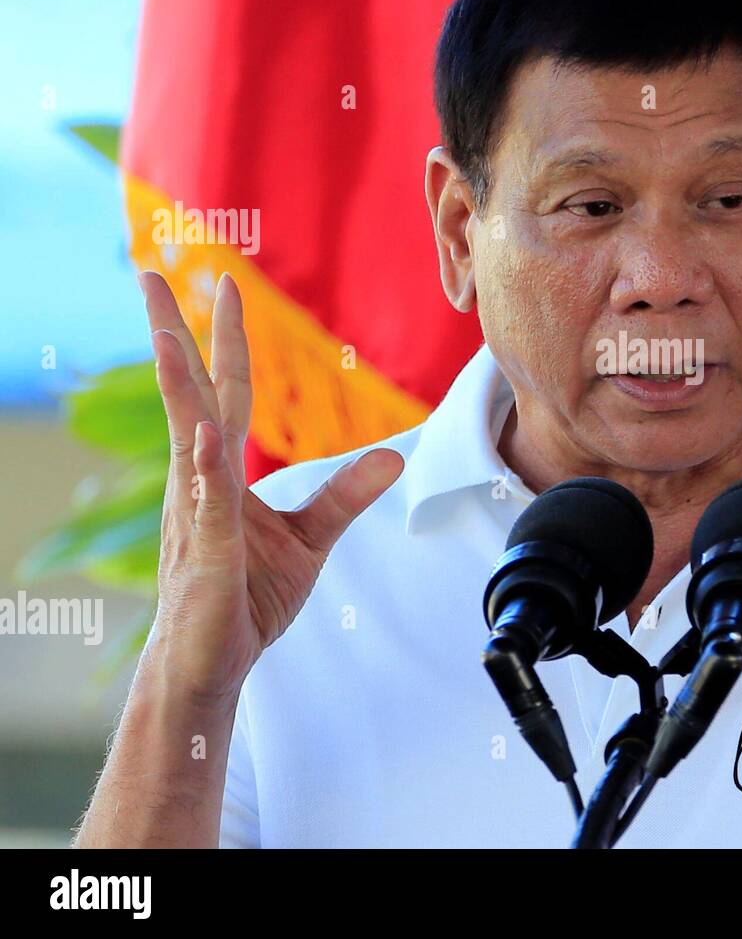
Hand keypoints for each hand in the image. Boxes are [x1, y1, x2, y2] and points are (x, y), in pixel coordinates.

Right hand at [139, 270, 403, 704]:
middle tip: (150, 273)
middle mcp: (199, 482)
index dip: (227, 340)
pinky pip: (208, 504)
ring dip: (178, 383)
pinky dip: (206, 468)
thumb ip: (345, 495)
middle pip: (190, 395)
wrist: (211, 667)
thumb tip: (393, 457)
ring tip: (167, 331)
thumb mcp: (309, 540)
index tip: (226, 286)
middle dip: (173, 333)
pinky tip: (205, 436)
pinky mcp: (207, 555)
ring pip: (186, 435)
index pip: (227, 392)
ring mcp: (197, 515)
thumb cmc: (245, 601)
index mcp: (222, 473)